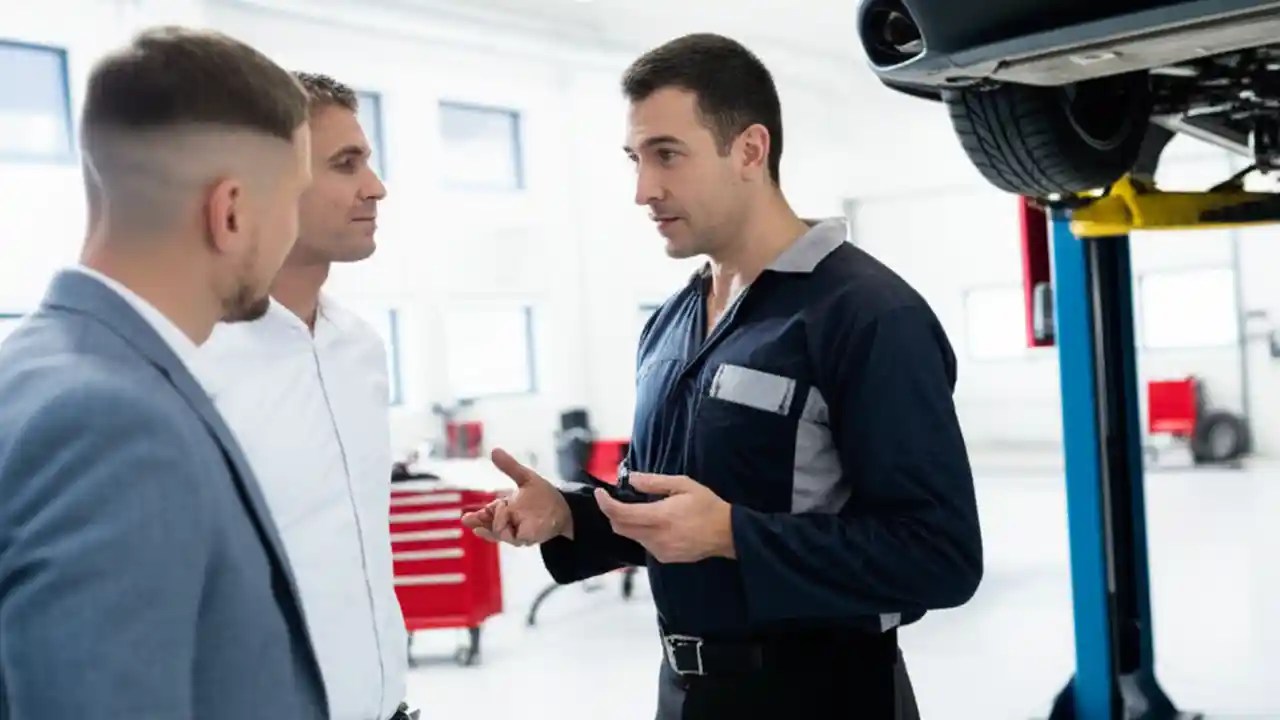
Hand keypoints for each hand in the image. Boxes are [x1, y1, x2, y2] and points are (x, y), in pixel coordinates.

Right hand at [461, 448, 572, 545]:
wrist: (564, 506)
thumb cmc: (543, 494)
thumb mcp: (525, 477)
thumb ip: (510, 467)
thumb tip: (494, 450)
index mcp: (504, 509)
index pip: (487, 514)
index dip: (477, 516)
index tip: (466, 517)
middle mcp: (508, 522)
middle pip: (488, 526)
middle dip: (478, 524)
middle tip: (467, 520)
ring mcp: (516, 531)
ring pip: (498, 533)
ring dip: (492, 525)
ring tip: (489, 513)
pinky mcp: (528, 537)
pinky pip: (514, 538)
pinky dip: (506, 533)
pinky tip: (501, 528)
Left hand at [594, 473, 734, 562]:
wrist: (727, 534)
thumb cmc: (707, 505)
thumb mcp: (683, 485)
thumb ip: (654, 483)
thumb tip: (631, 479)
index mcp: (659, 517)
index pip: (621, 513)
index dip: (605, 503)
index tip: (600, 492)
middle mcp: (656, 537)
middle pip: (620, 527)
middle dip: (613, 513)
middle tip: (616, 499)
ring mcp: (659, 550)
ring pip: (631, 536)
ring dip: (628, 522)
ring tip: (641, 509)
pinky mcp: (664, 558)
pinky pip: (644, 544)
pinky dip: (641, 532)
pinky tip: (655, 523)